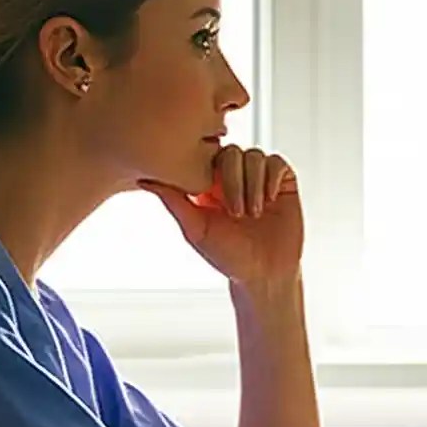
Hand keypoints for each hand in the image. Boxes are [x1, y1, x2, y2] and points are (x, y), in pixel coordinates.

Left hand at [140, 146, 302, 285]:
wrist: (264, 274)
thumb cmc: (229, 256)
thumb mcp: (195, 229)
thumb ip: (173, 201)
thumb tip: (143, 178)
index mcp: (211, 183)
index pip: (206, 157)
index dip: (208, 170)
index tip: (210, 197)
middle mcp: (235, 176)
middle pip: (231, 152)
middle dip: (233, 182)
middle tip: (236, 214)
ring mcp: (259, 177)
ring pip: (254, 156)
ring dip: (253, 185)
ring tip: (253, 214)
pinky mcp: (282, 181)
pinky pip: (276, 162)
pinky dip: (271, 180)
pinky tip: (269, 202)